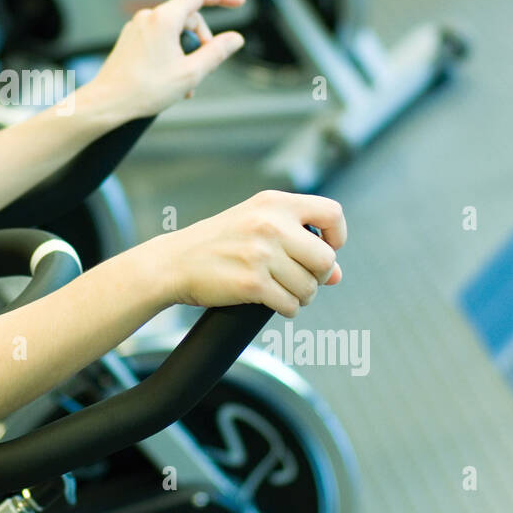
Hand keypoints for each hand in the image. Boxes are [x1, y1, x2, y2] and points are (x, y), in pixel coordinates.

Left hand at [87, 0, 245, 121]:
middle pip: (188, 18)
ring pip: (174, 32)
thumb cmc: (144, 90)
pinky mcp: (130, 40)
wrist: (106, 103)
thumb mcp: (191, 73)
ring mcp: (137, 28)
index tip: (239, 2)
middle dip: (202, 41)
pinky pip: (159, 39)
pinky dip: (171, 54)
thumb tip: (235, 39)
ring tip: (186, 83)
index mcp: (163, 19)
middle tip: (204, 69)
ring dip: (186, 53)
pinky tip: (171, 80)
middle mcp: (148, 17)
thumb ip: (216, 53)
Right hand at [150, 190, 345, 316]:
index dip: (337, 236)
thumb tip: (338, 274)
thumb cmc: (217, 243)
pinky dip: (286, 309)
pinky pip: (290, 305)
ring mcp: (262, 254)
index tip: (326, 248)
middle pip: (326, 259)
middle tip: (299, 278)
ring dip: (300, 296)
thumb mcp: (257, 227)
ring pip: (309, 287)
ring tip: (280, 291)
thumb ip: (298, 242)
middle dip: (318, 276)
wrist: (174, 262)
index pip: (332, 213)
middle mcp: (271, 224)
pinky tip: (270, 301)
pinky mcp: (253, 284)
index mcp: (274, 203)